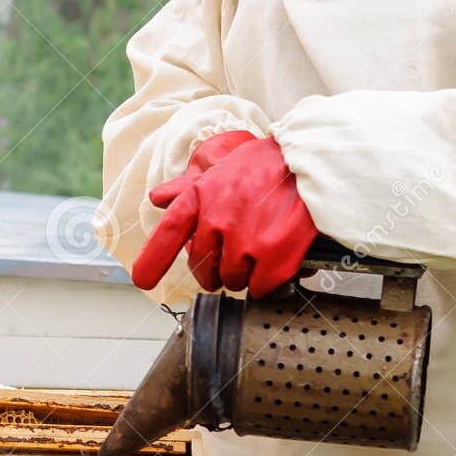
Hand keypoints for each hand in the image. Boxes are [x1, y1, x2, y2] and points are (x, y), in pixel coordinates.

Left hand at [132, 135, 316, 297]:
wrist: (312, 166)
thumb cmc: (267, 166)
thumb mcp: (221, 169)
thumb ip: (186, 189)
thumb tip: (156, 198)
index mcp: (201, 197)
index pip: (168, 234)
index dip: (152, 261)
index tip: (143, 280)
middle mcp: (218, 222)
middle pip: (204, 270)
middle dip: (216, 271)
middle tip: (234, 256)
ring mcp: (245, 243)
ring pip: (233, 281)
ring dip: (244, 274)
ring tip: (260, 249)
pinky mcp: (273, 260)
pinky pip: (259, 288)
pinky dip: (267, 281)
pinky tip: (275, 258)